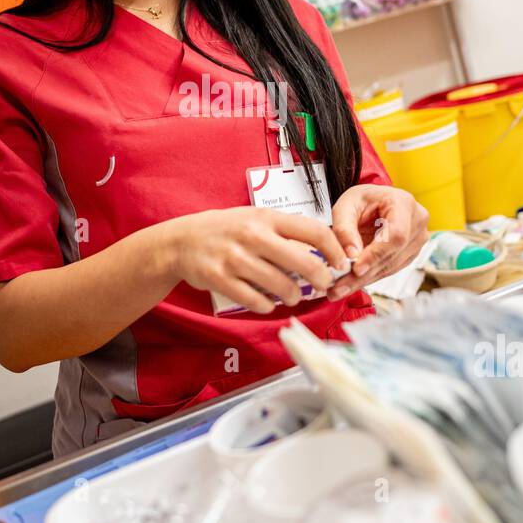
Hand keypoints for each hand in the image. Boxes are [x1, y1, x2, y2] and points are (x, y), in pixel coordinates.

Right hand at [161, 207, 348, 314]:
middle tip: (323, 285)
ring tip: (293, 295)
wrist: (181, 241)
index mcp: (266, 217)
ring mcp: (236, 258)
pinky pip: (257, 301)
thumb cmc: (226, 229)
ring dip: (294, 295)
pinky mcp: (221, 279)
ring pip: (282, 286)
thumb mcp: (255, 218)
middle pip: (304, 262)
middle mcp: (253, 236)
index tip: (341, 262)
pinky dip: (267, 305)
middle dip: (320, 279)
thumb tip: (323, 249)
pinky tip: (267, 301)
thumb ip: (284, 231)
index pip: (313, 231)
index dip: (334, 249)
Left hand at [326, 185, 429, 299]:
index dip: (376, 254)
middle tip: (338, 287)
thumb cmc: (362, 200)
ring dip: (363, 280)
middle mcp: (416, 222)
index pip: (396, 235)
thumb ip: (345, 228)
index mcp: (404, 203)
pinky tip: (349, 285)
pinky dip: (368, 278)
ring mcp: (417, 240)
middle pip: (393, 255)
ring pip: (390, 267)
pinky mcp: (409, 254)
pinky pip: (389, 270)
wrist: (372, 203)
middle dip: (363, 273)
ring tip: (338, 289)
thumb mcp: (346, 205)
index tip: (356, 268)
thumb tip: (351, 255)